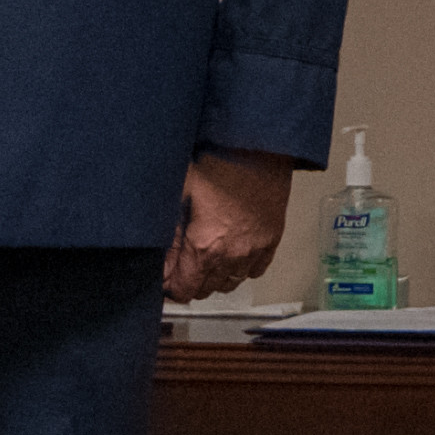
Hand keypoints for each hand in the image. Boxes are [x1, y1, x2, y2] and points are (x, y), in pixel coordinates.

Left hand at [167, 148, 292, 302]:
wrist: (254, 144)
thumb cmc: (216, 161)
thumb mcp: (179, 196)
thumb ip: (170, 236)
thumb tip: (162, 261)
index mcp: (204, 245)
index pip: (184, 290)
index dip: (171, 286)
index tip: (166, 278)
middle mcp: (231, 255)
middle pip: (206, 290)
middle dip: (191, 281)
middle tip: (181, 265)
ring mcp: (255, 249)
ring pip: (231, 283)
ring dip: (215, 277)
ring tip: (206, 259)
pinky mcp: (272, 239)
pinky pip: (255, 271)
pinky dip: (242, 268)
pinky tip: (232, 253)